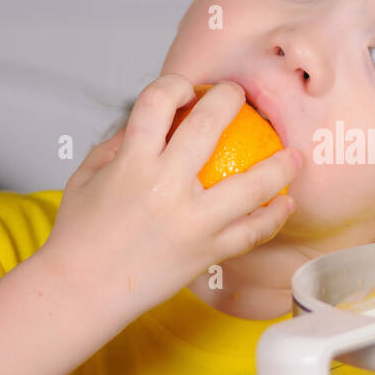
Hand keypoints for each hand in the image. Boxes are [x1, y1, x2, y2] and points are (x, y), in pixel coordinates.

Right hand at [38, 75, 301, 325]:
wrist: (82, 291)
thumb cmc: (79, 234)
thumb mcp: (87, 177)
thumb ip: (119, 145)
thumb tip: (156, 122)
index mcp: (131, 163)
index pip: (157, 102)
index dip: (176, 84)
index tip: (188, 90)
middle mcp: (164, 187)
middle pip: (208, 126)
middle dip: (231, 99)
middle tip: (241, 97)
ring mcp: (191, 222)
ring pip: (250, 186)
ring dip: (280, 165)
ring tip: (294, 156)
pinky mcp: (206, 253)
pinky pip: (251, 232)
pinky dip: (274, 217)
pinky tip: (285, 204)